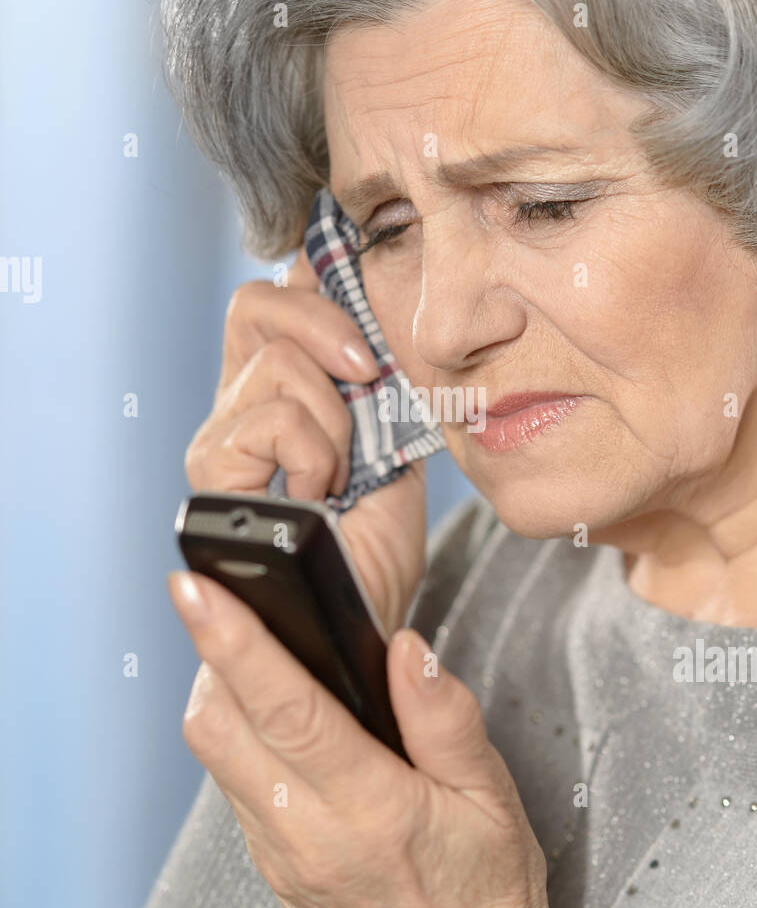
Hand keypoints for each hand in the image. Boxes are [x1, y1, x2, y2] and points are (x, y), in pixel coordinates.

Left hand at [168, 570, 561, 907]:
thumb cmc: (486, 897)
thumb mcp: (493, 801)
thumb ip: (446, 720)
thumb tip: (408, 649)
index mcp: (370, 810)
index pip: (287, 711)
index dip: (237, 643)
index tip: (200, 591)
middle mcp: (308, 836)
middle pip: (222, 728)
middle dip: (207, 653)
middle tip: (214, 596)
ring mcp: (280, 856)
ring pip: (218, 755)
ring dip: (219, 691)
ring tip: (244, 646)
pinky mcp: (271, 867)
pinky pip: (235, 787)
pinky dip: (238, 736)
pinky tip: (268, 714)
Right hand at [184, 252, 425, 635]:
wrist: (356, 622)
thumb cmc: (374, 552)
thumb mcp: (395, 449)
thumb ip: (378, 384)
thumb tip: (370, 306)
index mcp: (279, 396)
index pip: (272, 301)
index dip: (314, 284)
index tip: (365, 315)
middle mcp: (238, 409)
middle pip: (253, 303)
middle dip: (326, 326)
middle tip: (365, 377)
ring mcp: (220, 438)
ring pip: (277, 360)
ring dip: (333, 419)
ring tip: (337, 478)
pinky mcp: (211, 472)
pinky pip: (273, 417)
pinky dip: (313, 450)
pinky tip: (317, 494)